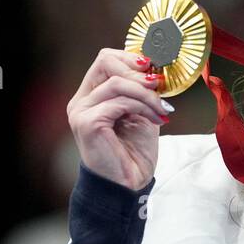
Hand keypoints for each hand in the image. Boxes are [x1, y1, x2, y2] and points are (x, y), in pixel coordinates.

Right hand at [67, 48, 171, 189]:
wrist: (129, 185)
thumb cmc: (133, 152)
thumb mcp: (141, 111)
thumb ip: (141, 90)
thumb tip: (154, 68)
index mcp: (90, 96)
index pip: (105, 59)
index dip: (131, 58)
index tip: (154, 69)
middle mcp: (80, 101)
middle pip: (105, 61)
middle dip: (137, 71)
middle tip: (158, 85)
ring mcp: (81, 112)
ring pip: (118, 82)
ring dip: (147, 94)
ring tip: (163, 108)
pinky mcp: (88, 123)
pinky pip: (120, 102)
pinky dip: (143, 107)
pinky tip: (157, 119)